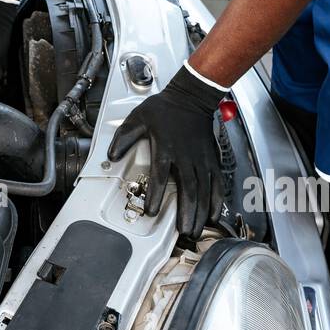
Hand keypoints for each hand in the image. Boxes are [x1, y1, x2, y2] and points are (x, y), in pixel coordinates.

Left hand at [108, 64, 226, 239]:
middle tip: (184, 233)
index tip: (152, 211)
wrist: (191, 97)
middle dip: (187, 213)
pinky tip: (213, 214)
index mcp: (166, 148)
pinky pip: (217, 184)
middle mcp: (186, 157)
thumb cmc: (165, 109)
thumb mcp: (137, 119)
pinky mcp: (212, 160)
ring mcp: (201, 160)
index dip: (157, 196)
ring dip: (201, 212)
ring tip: (196, 230)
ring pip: (204, 191)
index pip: (161, 177)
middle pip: (188, 190)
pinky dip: (217, 200)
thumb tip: (112, 155)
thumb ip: (124, 138)